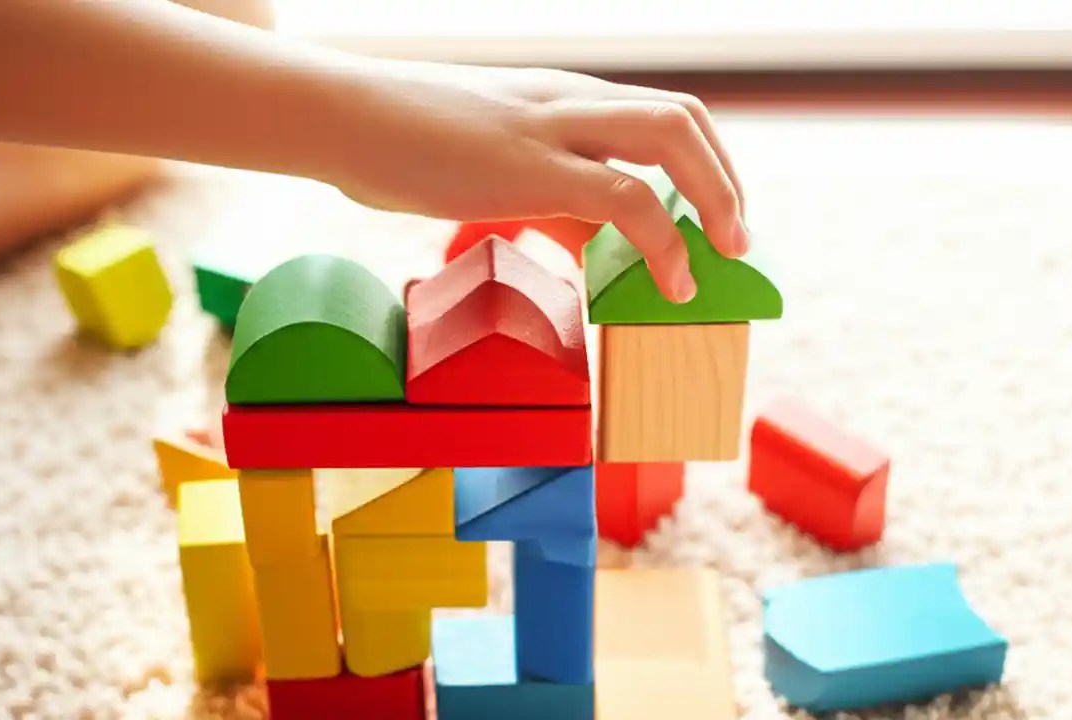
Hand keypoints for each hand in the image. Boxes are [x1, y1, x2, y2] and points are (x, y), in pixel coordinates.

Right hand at [324, 59, 747, 302]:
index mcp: (562, 99)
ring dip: (717, 197)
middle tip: (734, 238)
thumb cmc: (401, 140)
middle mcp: (569, 102)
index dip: (704, 163)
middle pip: (684, 116)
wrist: (338, 114)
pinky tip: (674, 282)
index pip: (660, 113)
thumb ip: (547, 194)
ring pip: (670, 137)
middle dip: (726, 178)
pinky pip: (624, 197)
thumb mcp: (489, 162)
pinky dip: (664, 241)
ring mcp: (550, 129)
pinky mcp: (528, 167)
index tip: (712, 214)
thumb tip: (588, 237)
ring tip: (726, 254)